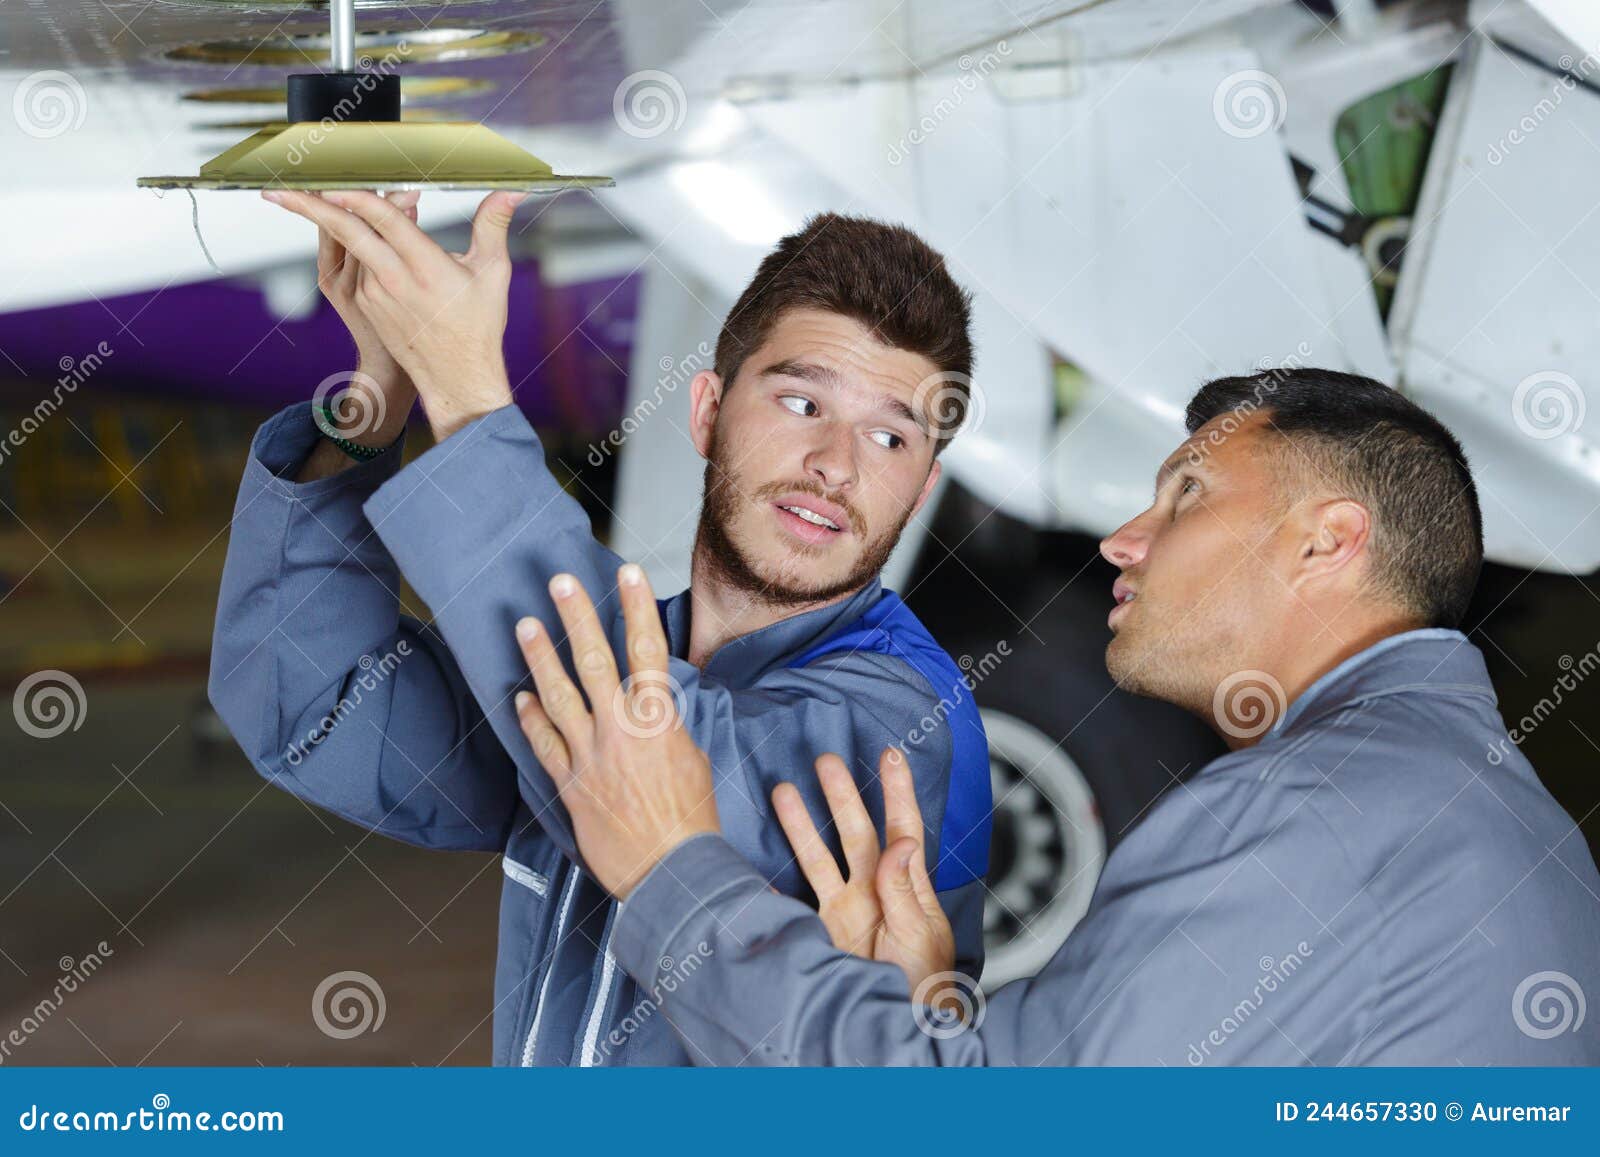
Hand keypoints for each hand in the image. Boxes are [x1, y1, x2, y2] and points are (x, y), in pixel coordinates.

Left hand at [263, 187, 525, 441]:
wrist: (456, 376)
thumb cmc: (477, 326)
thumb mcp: (493, 273)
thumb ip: (493, 225)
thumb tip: (511, 191)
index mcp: (425, 268)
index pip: (384, 220)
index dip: (358, 196)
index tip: (334, 180)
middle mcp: (393, 280)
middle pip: (345, 231)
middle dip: (307, 205)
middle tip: (277, 187)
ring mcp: (373, 293)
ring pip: (350, 243)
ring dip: (343, 217)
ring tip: (328, 192)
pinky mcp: (363, 303)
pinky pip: (353, 262)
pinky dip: (356, 241)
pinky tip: (361, 229)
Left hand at [513, 564, 720, 898]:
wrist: (671, 873)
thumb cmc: (692, 822)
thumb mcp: (694, 761)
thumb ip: (669, 729)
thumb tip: (656, 712)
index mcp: (658, 721)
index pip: (647, 651)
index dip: (637, 608)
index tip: (629, 573)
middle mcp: (620, 730)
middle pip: (593, 661)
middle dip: (576, 617)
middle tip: (559, 582)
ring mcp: (589, 756)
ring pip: (558, 695)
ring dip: (540, 656)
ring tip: (526, 624)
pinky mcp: (569, 785)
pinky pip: (544, 743)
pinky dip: (531, 717)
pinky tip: (520, 696)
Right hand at [774, 748, 954, 995]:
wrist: (898, 1026)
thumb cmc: (921, 984)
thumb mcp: (917, 934)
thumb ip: (903, 890)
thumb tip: (902, 844)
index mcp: (907, 887)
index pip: (903, 828)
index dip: (897, 791)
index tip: (890, 755)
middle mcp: (875, 891)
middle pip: (857, 832)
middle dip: (842, 795)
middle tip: (826, 761)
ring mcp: (848, 908)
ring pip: (821, 856)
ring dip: (804, 824)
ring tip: (784, 790)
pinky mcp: (824, 929)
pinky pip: (799, 896)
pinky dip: (781, 877)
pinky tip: (765, 856)